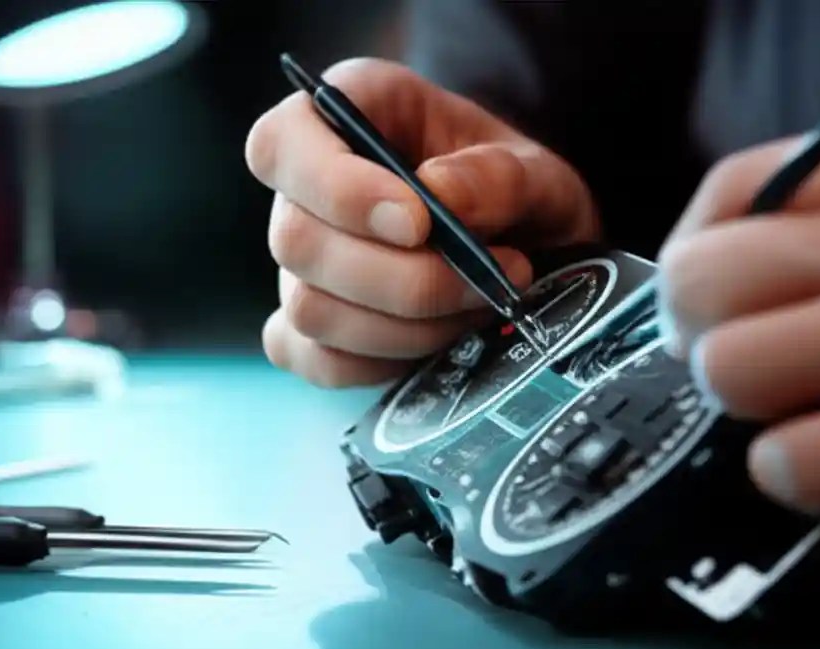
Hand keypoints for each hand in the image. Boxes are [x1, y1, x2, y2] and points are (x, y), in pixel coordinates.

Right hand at [245, 58, 597, 387]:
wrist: (532, 246)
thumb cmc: (518, 192)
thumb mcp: (537, 171)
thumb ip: (498, 177)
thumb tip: (438, 194)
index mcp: (350, 112)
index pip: (283, 144)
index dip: (337, 188)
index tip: (417, 223)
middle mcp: (307, 186)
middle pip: (298, 242)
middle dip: (401, 278)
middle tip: (486, 278)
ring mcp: (302, 263)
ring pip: (310, 310)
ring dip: (405, 326)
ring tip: (478, 305)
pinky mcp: (311, 327)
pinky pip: (318, 360)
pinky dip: (382, 363)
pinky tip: (435, 342)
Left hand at [657, 113, 819, 553]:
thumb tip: (724, 270)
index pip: (733, 187)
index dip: (700, 256)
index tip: (713, 301)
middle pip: (704, 277)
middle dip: (710, 336)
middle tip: (761, 369)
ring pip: (728, 367)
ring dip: (758, 411)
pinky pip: (785, 460)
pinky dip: (800, 480)